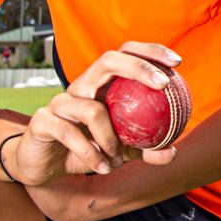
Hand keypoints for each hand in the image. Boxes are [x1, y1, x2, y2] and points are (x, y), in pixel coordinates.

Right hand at [7, 42, 181, 184]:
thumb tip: (173, 152)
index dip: (150, 52)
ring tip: (118, 158)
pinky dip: (89, 153)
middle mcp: (81, 86)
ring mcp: (60, 101)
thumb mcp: (120, 152)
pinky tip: (103, 167)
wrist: (43, 168)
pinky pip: (69, 134)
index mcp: (100, 85)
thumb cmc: (86, 150)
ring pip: (91, 109)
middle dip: (138, 67)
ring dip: (111, 137)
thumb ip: (145, 149)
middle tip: (163, 84)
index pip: (125, 54)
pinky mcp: (42, 121)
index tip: (177, 63)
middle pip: (108, 60)